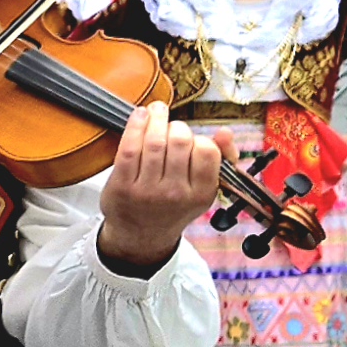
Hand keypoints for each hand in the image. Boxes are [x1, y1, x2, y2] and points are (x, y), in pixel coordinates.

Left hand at [97, 102, 220, 271]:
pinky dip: (135, 126)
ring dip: (156, 119)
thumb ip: (220, 159)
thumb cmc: (173, 206)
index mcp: (201, 194)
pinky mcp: (121, 187)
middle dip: (176, 127)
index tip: (189, 138)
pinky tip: (139, 116)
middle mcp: (174, 194)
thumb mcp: (203, 189)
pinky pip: (128, 148)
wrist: (140, 236)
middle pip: (180, 142)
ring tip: (156, 110)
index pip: (207, 151)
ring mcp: (146, 191)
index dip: (198, 138)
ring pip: (154, 142)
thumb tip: (225, 132)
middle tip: (170, 127)